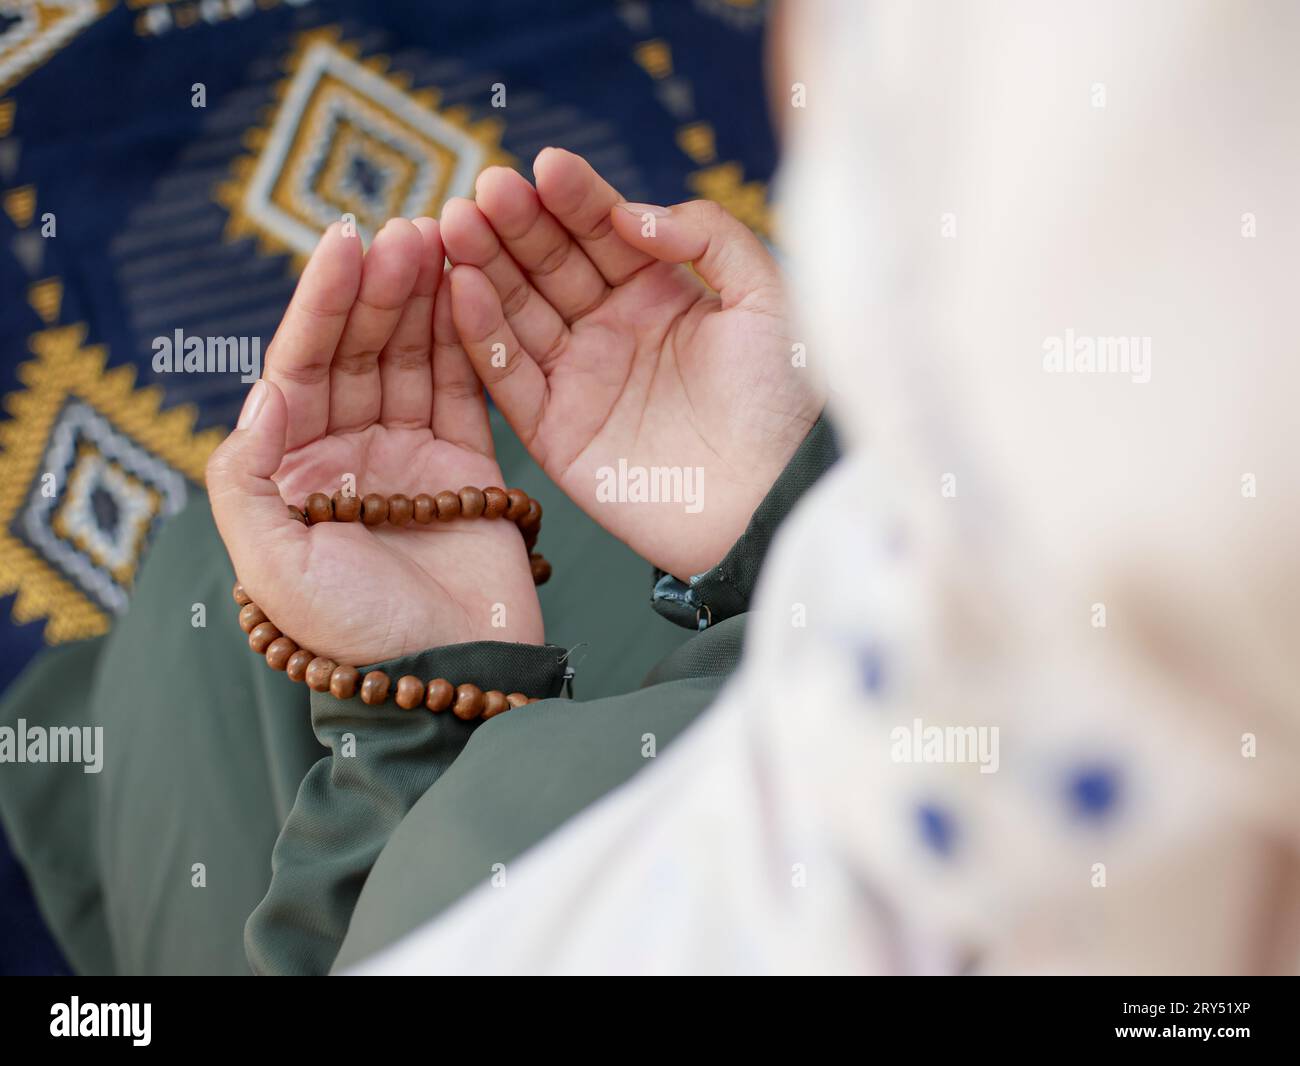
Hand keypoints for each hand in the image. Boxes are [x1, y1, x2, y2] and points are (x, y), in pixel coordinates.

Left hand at [206, 218, 542, 665]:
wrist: (448, 675)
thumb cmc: (354, 632)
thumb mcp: (272, 564)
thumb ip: (246, 477)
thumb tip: (263, 389)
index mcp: (292, 471)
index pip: (301, 367)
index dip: (322, 303)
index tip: (346, 241)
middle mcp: (348, 453)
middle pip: (360, 351)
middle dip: (381, 289)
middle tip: (411, 230)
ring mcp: (409, 456)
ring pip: (414, 360)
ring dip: (424, 301)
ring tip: (443, 240)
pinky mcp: (466, 466)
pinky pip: (465, 391)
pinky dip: (468, 343)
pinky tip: (472, 292)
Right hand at [441, 148, 821, 579]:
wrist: (776, 501)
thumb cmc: (783, 403)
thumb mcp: (765, 298)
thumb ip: (706, 235)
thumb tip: (628, 213)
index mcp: (659, 293)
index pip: (602, 232)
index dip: (575, 199)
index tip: (546, 165)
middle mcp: (612, 330)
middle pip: (550, 265)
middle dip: (517, 225)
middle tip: (487, 189)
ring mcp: (580, 380)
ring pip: (519, 313)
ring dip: (484, 268)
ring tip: (456, 223)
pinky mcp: (555, 434)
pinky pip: (509, 380)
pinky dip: (483, 338)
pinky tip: (462, 290)